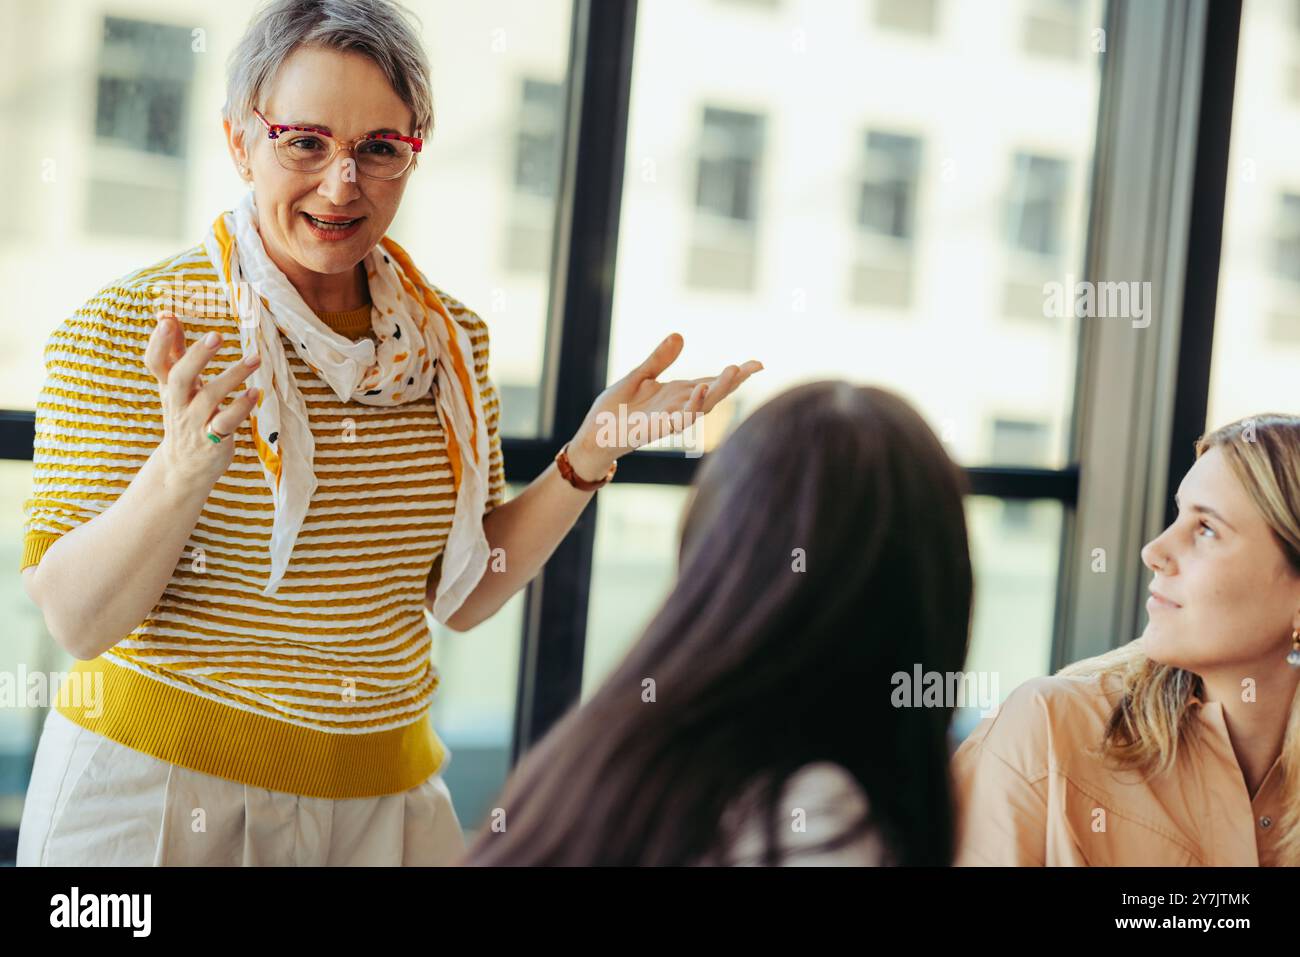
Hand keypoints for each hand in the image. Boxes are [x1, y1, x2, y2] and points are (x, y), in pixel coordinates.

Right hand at [145, 311, 261, 486]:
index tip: (167, 318)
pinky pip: (226, 422)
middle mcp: (178, 403)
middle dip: (197, 356)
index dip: (158, 342)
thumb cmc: (184, 415)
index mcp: (168, 387)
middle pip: (179, 377)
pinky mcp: (213, 439)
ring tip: (255, 358)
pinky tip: (256, 393)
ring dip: (232, 376)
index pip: (154, 362)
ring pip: (209, 398)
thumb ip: (174, 352)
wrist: (184, 466)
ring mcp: (195, 422)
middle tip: (217, 335)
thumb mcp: (175, 386)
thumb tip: (166, 315)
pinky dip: (241, 407)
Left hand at [567, 333, 762, 479]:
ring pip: (701, 406)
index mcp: (676, 394)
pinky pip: (678, 419)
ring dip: (718, 391)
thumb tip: (680, 335)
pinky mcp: (655, 428)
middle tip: (754, 366)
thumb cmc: (615, 409)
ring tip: (734, 372)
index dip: (733, 374)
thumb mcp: (639, 376)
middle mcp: (678, 407)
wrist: (594, 433)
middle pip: (713, 393)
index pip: (711, 382)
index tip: (757, 364)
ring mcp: (668, 419)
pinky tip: (701, 390)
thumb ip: (659, 359)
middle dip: (734, 381)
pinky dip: (691, 406)